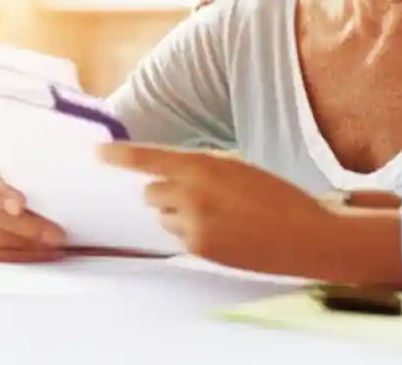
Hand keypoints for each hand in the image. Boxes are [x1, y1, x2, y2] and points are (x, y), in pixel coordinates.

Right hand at [0, 161, 66, 261]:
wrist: (18, 192)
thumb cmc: (29, 179)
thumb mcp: (35, 168)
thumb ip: (45, 169)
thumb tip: (77, 164)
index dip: (2, 195)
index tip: (21, 206)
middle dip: (27, 228)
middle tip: (57, 235)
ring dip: (24, 246)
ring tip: (54, 247)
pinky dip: (15, 257)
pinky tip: (39, 255)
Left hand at [100, 143, 401, 285]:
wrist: (304, 235)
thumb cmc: (278, 197)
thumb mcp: (239, 167)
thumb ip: (203, 169)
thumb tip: (172, 177)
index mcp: (203, 165)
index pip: (148, 158)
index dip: (119, 155)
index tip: (97, 152)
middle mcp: (191, 194)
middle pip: (151, 192)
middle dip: (165, 193)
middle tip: (197, 195)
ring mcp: (193, 224)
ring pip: (164, 217)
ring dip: (179, 214)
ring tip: (219, 215)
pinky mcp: (200, 248)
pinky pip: (180, 237)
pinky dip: (194, 234)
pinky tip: (224, 232)